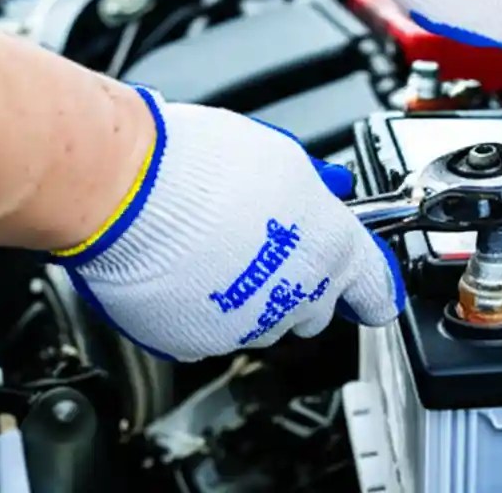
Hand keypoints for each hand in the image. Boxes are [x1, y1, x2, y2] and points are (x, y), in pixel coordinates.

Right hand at [50, 88, 404, 360]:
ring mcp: (246, 326)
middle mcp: (296, 297)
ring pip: (263, 321)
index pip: (377, 290)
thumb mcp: (281, 157)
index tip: (369, 288)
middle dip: (299, 280)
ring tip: (214, 247)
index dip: (372, 286)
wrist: (125, 190)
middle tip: (264, 240)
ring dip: (250, 295)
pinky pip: (211, 331)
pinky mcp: (196, 343)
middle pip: (316, 307)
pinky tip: (186, 270)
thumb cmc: (199, 164)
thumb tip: (328, 193)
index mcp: (330, 251)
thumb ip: (315, 191)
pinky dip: (203, 309)